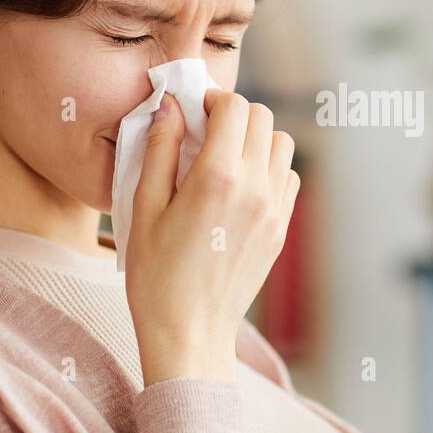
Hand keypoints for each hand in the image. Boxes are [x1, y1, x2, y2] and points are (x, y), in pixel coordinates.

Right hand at [124, 88, 299, 385]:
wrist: (189, 332)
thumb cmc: (155, 275)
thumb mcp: (143, 208)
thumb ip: (159, 149)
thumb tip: (171, 105)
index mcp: (218, 178)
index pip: (235, 107)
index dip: (212, 100)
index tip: (193, 114)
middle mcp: (256, 188)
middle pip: (263, 118)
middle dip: (234, 114)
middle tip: (205, 133)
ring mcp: (275, 210)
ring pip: (282, 144)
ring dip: (256, 139)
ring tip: (224, 158)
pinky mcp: (281, 229)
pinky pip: (289, 177)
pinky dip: (269, 168)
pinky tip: (240, 186)